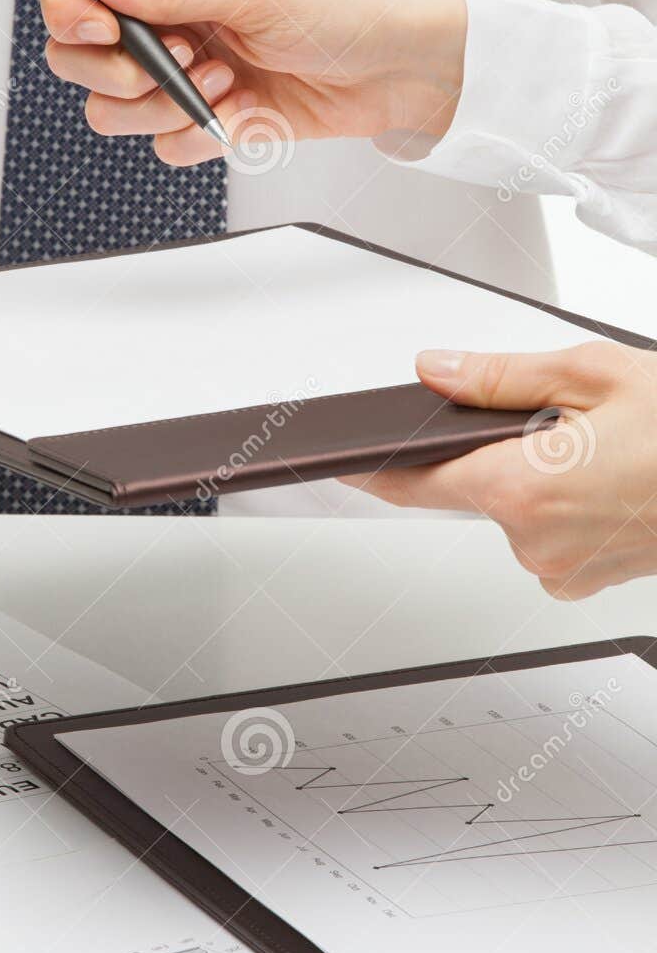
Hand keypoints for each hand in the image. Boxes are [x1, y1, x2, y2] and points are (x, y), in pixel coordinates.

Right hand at [39, 0, 465, 163]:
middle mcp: (163, 16)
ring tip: (224, 83)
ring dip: (160, 106)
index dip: (70, 9)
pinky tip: (245, 108)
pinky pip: (164, 143)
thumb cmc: (341, 5)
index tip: (104, 29)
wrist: (396, 68)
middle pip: (75, 54)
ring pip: (111, 108)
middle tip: (172, 63)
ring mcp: (180, 71)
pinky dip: (200, 134)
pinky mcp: (204, 117)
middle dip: (112, 70)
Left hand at [344, 342, 656, 598]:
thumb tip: (436, 371)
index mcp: (524, 490)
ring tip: (605, 447)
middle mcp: (535, 544)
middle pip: (475, 487)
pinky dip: (566, 504)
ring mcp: (562, 571)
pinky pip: (549, 536)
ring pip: (516, 510)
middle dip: (500, 448)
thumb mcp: (593, 375)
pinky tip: (610, 479)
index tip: (342, 458)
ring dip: (540, 476)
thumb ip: (500, 378)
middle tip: (561, 419)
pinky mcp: (586, 582)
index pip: (417, 481)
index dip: (376, 465)